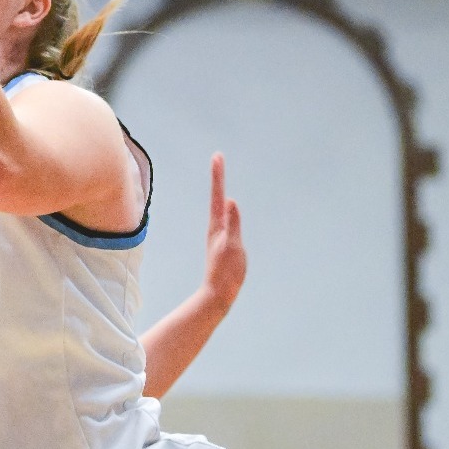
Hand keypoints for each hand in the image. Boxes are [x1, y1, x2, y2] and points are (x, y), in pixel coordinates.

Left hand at [202, 153, 245, 304]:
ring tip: (219, 175)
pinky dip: (227, 206)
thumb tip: (230, 200)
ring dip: (219, 189)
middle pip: (217, 196)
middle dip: (218, 176)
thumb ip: (232, 223)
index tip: (217, 157)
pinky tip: (228, 208)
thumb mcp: (232, 246)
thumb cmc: (226, 271)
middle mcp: (216, 226)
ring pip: (219, 206)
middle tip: (218, 159)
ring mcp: (220, 234)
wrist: (218, 292)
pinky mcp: (225, 241)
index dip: (218, 175)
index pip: (218, 195)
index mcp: (217, 225)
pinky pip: (226, 218)